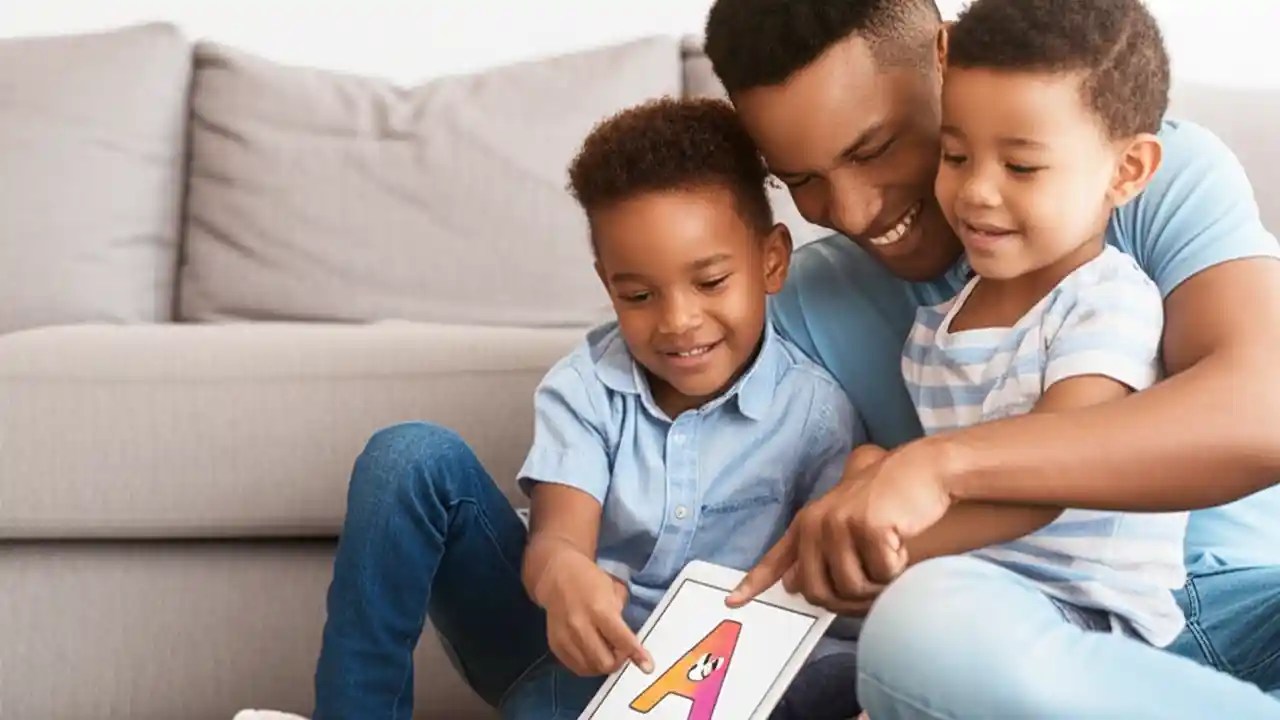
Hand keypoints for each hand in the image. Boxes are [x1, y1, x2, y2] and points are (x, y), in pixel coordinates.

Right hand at [533, 548, 652, 676]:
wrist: (557, 576)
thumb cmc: (590, 580)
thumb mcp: (614, 590)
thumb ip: (622, 616)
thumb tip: (629, 641)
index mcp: (599, 610)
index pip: (621, 639)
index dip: (636, 655)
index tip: (648, 667)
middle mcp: (580, 627)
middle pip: (605, 662)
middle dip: (618, 660)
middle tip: (622, 650)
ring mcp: (565, 638)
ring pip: (591, 669)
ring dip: (603, 664)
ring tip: (606, 650)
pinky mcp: (555, 645)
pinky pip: (576, 668)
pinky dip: (589, 665)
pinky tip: (593, 653)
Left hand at [728, 442, 953, 611]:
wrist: (924, 469)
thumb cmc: (889, 499)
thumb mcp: (846, 520)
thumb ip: (818, 551)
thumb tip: (794, 584)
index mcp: (808, 522)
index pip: (776, 558)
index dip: (754, 582)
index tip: (732, 601)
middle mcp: (817, 522)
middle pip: (819, 592)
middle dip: (850, 601)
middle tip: (874, 585)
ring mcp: (841, 524)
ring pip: (853, 588)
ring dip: (878, 585)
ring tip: (890, 558)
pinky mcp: (869, 527)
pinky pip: (882, 576)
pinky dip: (897, 569)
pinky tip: (902, 544)